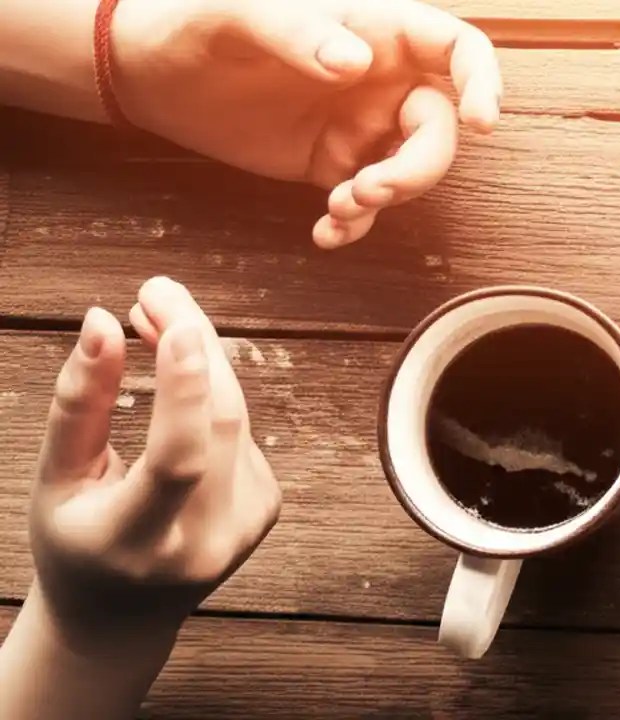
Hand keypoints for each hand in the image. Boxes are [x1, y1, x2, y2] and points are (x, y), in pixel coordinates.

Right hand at [30, 276, 279, 648]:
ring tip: (153, 314)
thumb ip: (79, 403)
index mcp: (141, 542)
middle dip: (192, 344)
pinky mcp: (267, 508)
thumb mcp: (57, 479)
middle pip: (218, 422)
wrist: (122, 616)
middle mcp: (206, 540)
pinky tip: (179, 375)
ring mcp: (247, 527)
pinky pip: (240, 432)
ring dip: (200, 360)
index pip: (179, 460)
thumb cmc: (76, 541)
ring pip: (235, 417)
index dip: (183, 388)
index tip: (176, 321)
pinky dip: (209, 396)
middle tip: (155, 290)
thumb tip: (98, 320)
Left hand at [107, 0, 502, 247]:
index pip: (456, 48)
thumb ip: (299, 33)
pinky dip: (355, 225)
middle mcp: (380, 80)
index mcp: (375, 30)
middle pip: (439, 128)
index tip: (482, 123)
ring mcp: (360, 126)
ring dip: (387, 199)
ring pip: (409, 170)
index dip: (482, 82)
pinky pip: (367, 203)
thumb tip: (356, 62)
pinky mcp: (333, 164)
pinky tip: (326, 232)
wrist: (150, 71)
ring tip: (339, 208)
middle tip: (370, 190)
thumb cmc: (196, 21)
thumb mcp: (241, 16)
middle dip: (418, 168)